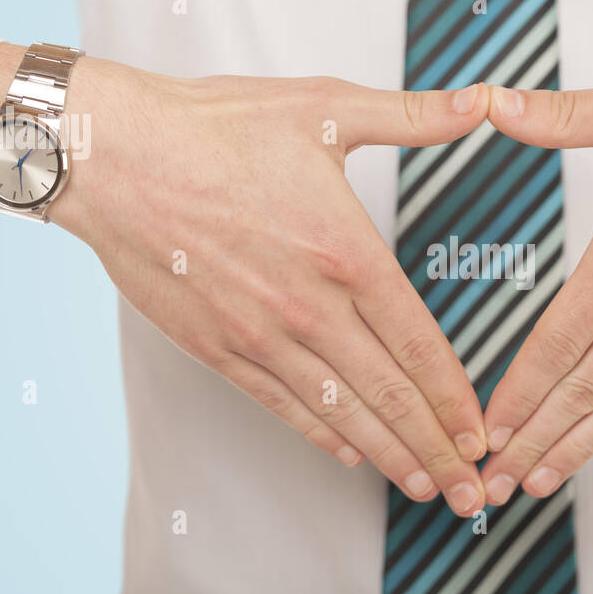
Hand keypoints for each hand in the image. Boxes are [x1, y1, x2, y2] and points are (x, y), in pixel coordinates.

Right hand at [0, 45, 492, 515]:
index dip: (455, 397)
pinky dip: (321, 434)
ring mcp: (260, 334)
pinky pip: (282, 404)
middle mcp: (309, 306)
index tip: (481, 434)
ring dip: (388, 455)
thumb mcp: (324, 109)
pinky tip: (350, 453)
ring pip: (340, 412)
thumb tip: (482, 102)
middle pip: (389, 394)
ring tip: (425, 488)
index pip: (418, 344)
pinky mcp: (218, 347)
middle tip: (472, 492)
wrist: (110, 156)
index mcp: (346, 253)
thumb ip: (413, 117)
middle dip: (437, 449)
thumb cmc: (213, 128)